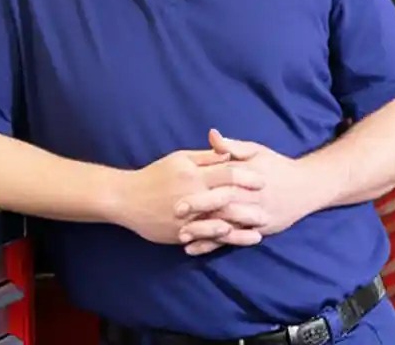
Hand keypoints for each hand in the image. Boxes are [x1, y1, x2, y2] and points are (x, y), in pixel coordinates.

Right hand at [116, 149, 265, 246]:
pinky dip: (221, 240)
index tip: (263, 180)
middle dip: (249, 205)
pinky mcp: (180, 232)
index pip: (227, 173)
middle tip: (269, 209)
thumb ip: (205, 157)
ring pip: (219, 223)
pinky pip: (204, 238)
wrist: (126, 198)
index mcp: (194, 174)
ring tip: (258, 231)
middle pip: (227, 201)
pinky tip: (233, 240)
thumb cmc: (155, 175)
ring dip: (240, 228)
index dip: (247, 176)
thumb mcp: (179, 159)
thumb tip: (227, 153)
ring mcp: (186, 217)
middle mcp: (192, 196)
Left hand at [175, 130, 319, 254]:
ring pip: (228, 225)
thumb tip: (211, 135)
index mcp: (247, 174)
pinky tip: (196, 248)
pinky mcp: (259, 230)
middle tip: (175, 213)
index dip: (200, 187)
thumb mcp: (256, 150)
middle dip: (199, 210)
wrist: (307, 186)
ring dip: (204, 232)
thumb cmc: (276, 165)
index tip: (177, 191)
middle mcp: (252, 196)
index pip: (221, 181)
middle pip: (223, 204)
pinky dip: (215, 245)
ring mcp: (256, 215)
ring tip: (181, 236)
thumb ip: (232, 146)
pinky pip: (235, 239)